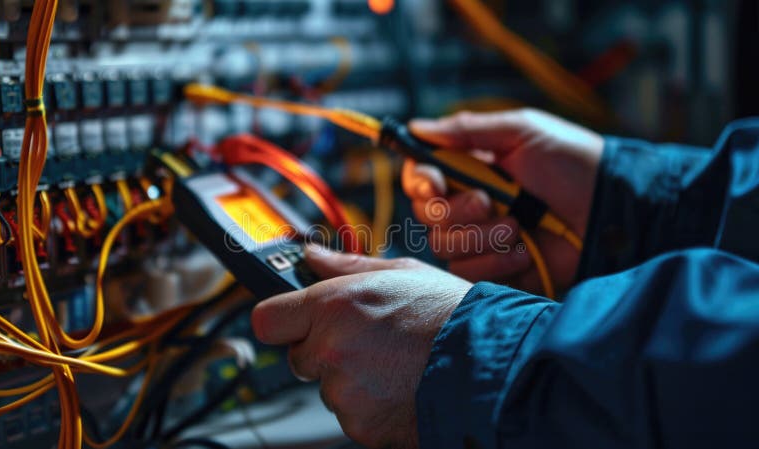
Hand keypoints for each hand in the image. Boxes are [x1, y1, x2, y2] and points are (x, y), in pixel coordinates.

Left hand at [252, 246, 472, 448]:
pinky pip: (351, 415)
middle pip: (298, 357)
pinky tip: (400, 387)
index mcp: (334, 305)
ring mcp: (345, 392)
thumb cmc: (451, 313)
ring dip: (351, 380)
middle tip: (367, 342)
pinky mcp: (361, 426)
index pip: (267, 320)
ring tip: (394, 364)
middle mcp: (331, 349)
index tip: (294, 321)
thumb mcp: (401, 273)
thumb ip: (347, 266)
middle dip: (324, 351)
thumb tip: (312, 256)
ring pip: (328, 388)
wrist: (491, 362)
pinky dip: (370, 406)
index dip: (281, 320)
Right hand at [403, 108, 603, 291]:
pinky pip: (469, 273)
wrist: (612, 208)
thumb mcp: (521, 132)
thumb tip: (416, 126)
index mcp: (470, 168)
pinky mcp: (497, 268)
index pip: (420, 176)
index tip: (432, 183)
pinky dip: (496, 261)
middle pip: (427, 215)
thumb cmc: (573, 162)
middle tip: (489, 201)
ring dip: (481, 236)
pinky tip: (524, 251)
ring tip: (518, 226)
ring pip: (445, 246)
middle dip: (455, 210)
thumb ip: (468, 130)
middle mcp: (469, 204)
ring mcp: (482, 238)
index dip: (418, 181)